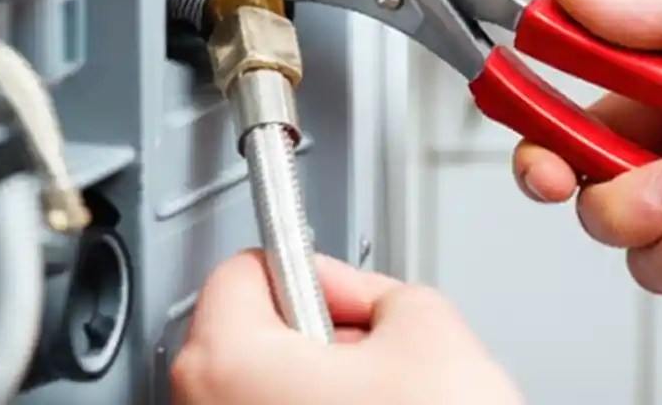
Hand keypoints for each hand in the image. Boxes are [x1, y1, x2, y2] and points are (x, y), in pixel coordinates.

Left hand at [171, 249, 522, 404]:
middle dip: (317, 338)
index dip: (311, 269)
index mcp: (228, 364)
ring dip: (316, 393)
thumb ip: (379, 287)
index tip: (343, 289)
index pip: (245, 270)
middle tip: (375, 359)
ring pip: (262, 397)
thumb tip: (359, 295)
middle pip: (248, 338)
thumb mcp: (432, 330)